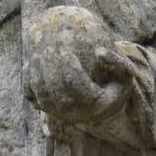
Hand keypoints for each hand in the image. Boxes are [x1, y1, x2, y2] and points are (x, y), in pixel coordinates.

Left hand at [24, 6, 134, 124]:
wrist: (102, 107)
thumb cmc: (114, 85)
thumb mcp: (126, 75)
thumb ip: (117, 63)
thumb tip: (99, 52)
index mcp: (93, 106)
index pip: (74, 83)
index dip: (66, 64)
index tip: (63, 45)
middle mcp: (73, 113)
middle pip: (54, 86)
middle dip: (49, 62)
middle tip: (47, 42)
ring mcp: (57, 113)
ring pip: (40, 91)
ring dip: (36, 68)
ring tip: (36, 47)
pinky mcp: (46, 110)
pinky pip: (32, 95)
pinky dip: (29, 79)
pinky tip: (30, 60)